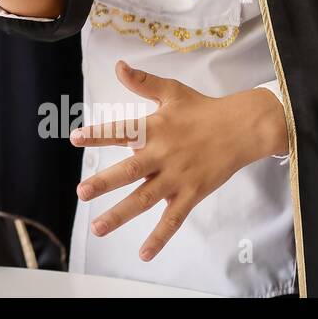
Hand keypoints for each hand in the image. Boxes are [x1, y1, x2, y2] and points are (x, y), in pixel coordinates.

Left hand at [69, 61, 288, 261]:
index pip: (122, 130)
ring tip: (98, 228)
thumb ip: (142, 82)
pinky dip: (159, 237)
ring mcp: (177, 177)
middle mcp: (163, 154)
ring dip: (121, 214)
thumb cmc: (202, 108)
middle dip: (105, 182)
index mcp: (155, 127)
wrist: (243, 128)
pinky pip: (173, 220)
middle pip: (130, 170)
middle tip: (81, 192)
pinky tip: (143, 253)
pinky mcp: (192, 194)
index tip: (75, 138)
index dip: (98, 134)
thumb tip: (118, 65)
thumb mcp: (171, 91)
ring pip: (146, 199)